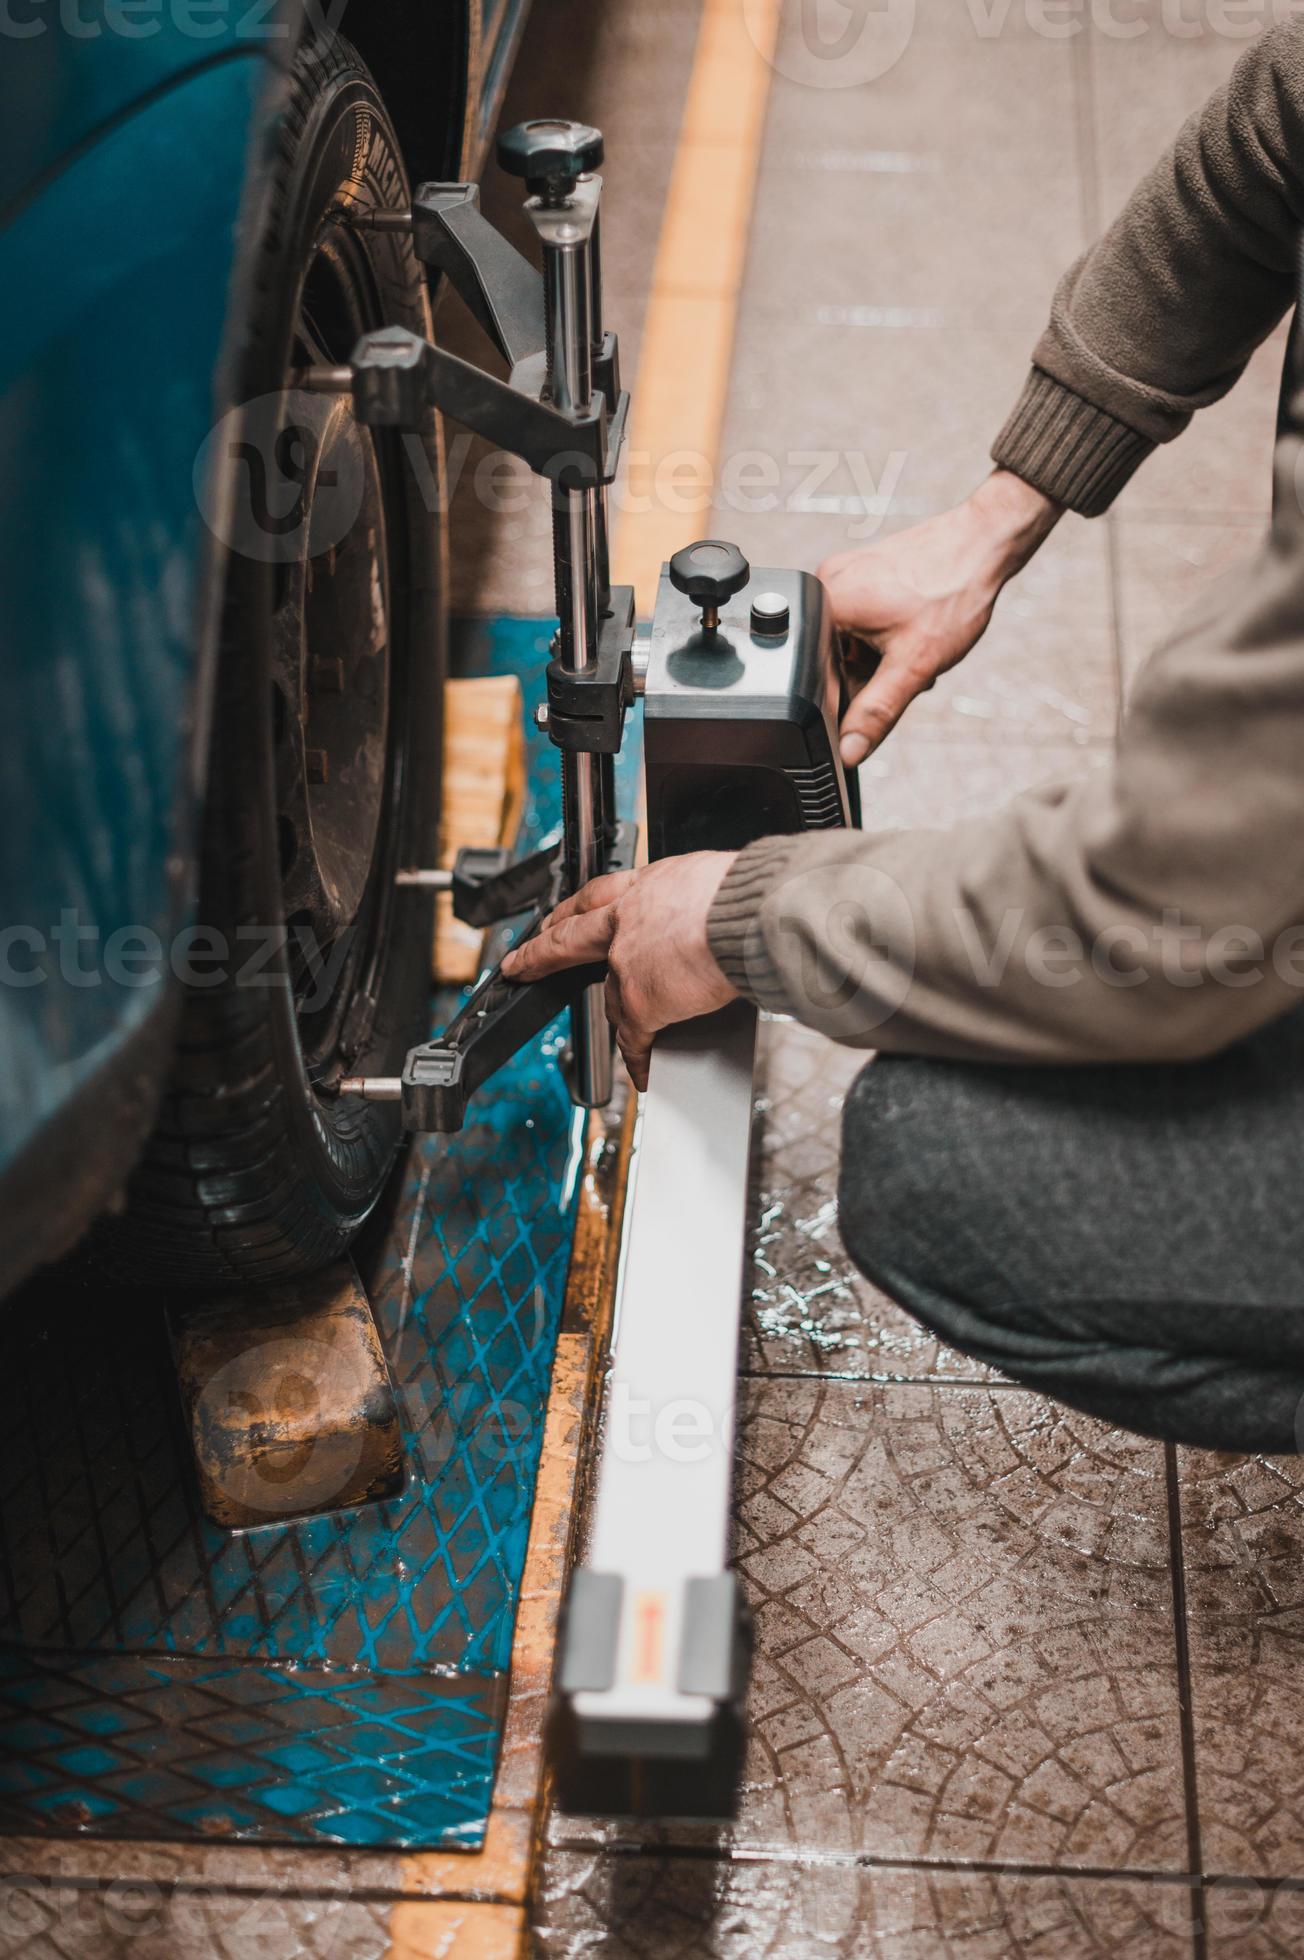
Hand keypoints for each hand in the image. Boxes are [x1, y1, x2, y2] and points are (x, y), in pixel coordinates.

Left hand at [500, 852, 737, 1090]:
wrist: (750, 916)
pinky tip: (642, 1072)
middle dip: (541, 953)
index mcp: (648, 884)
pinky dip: (639, 1057)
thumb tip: (712, 908)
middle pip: (570, 940)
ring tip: (630, 1031)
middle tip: (522, 964)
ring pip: (612, 996)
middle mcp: (627, 920)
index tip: (557, 917)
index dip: (573, 909)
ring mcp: (626, 962)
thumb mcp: (712, 878)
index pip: (598, 896)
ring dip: (619, 1013)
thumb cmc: (747, 894)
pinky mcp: (640, 1000)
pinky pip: (634, 1037)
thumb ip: (696, 898)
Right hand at [820, 469, 1061, 766]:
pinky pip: (862, 619)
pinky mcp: (862, 571)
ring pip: (850, 641)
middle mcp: (825, 583)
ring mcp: (844, 574)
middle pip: (833, 657)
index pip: (818, 676)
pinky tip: (913, 625)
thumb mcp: (913, 665)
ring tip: (915, 640)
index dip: (848, 698)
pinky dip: (886, 634)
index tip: (882, 694)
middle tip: (908, 660)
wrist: (984, 542)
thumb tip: (850, 751)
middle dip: (870, 672)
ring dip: (880, 655)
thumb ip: (876, 712)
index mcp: (824, 604)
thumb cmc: (952, 592)